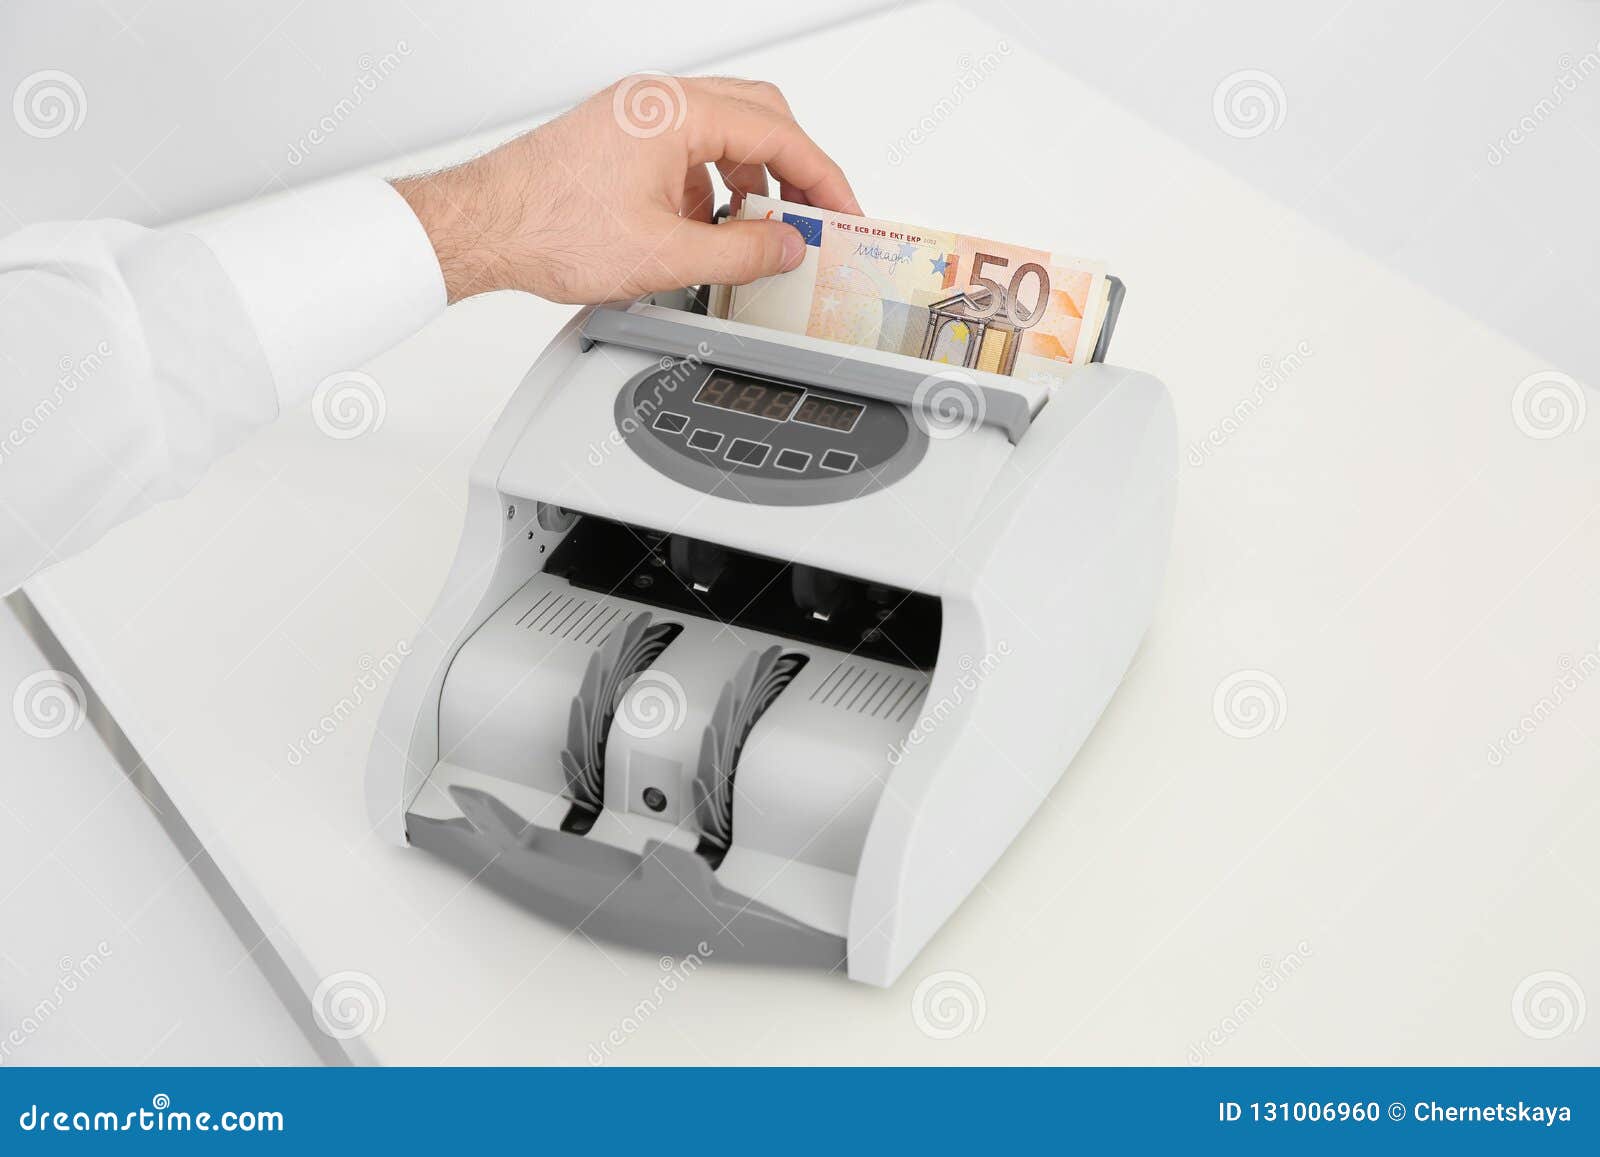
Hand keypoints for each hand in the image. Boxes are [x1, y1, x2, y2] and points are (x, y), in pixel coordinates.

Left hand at [392, 75, 860, 304]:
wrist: (484, 227)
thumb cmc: (550, 227)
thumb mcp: (667, 257)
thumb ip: (742, 253)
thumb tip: (787, 246)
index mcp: (678, 113)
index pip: (781, 134)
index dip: (824, 180)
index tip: (845, 214)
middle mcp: (659, 101)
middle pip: (760, 117)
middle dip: (794, 171)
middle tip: (815, 217)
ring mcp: (637, 115)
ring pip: (724, 133)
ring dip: (750, 181)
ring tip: (758, 234)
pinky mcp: (621, 138)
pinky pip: (688, 150)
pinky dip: (711, 185)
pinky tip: (705, 231)